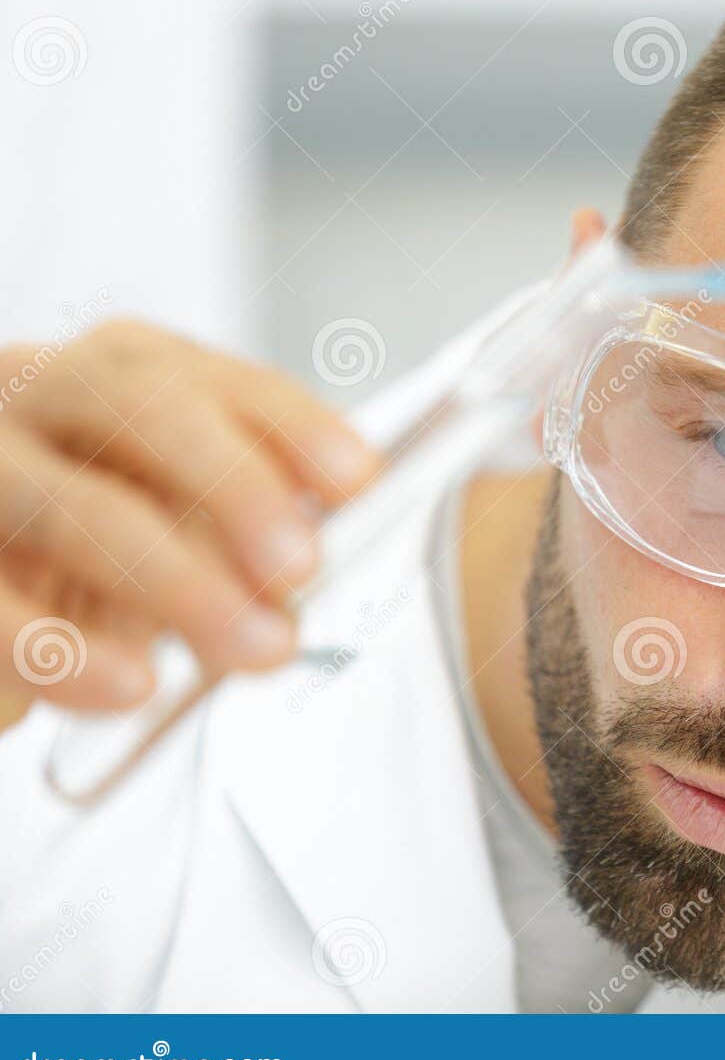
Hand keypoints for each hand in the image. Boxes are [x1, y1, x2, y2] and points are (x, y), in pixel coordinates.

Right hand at [0, 319, 379, 719]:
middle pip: (135, 405)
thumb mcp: (161, 527)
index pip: (205, 375)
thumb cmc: (79, 559)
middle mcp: (28, 398)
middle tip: (300, 569)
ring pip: (66, 503)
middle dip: (233, 485)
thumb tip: (303, 581)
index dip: (286, 420)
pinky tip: (126, 684)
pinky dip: (58, 647)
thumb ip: (232, 535)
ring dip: (174, 580)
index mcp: (106, 378)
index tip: (357, 478)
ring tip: (253, 646)